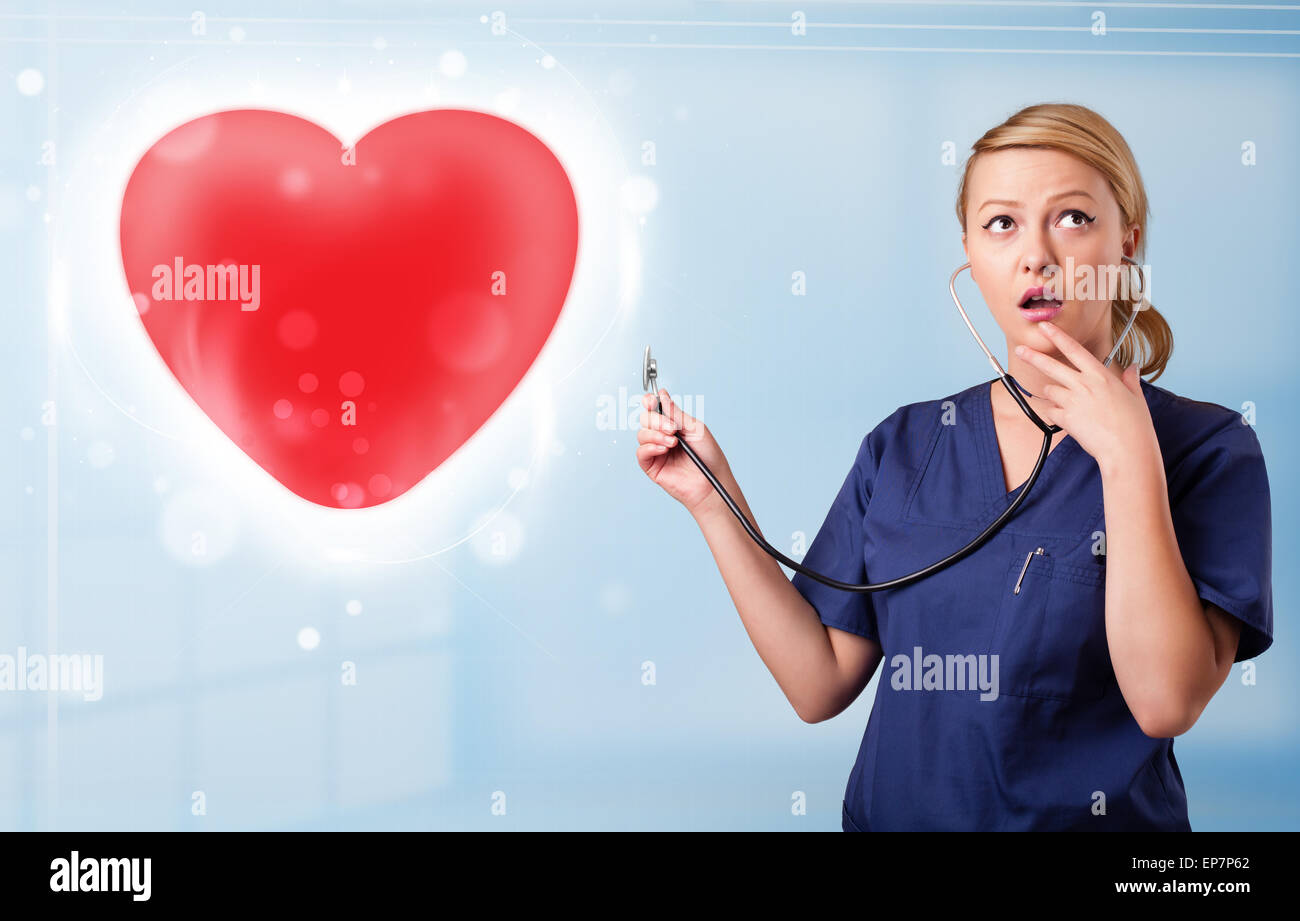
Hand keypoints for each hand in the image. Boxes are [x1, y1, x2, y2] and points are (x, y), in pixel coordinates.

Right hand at [636, 389, 730, 517]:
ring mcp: (656, 451)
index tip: (651, 400)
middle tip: (673, 428)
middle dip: (657, 420)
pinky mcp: (652, 466)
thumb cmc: (708, 457)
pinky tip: (664, 449)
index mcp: (673, 425)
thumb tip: (662, 395)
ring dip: (656, 435)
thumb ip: (676, 413)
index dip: (649, 402)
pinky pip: (641, 452)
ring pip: (642, 434)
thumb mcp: (695, 429)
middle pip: (646, 419)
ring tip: (673, 443)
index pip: (655, 409)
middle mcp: (662, 436)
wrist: (711, 482)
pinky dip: (650, 447)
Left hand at [1013, 320, 1159, 473]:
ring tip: (1071, 406)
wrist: (1127, 448)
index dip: (1057, 336)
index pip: (1075, 349)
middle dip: (1033, 356)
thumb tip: (1133, 368)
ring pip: (1050, 390)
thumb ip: (1130, 380)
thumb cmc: (1135, 425)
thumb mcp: (1136, 397)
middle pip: (1051, 366)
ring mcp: (1072, 401)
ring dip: (1054, 395)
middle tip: (1020, 350)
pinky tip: (1069, 420)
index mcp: (1100, 376)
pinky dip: (1055, 415)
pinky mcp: (1065, 418)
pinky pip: (1051, 412)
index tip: (1045, 327)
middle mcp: (1084, 385)